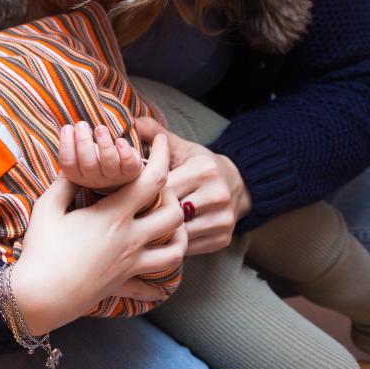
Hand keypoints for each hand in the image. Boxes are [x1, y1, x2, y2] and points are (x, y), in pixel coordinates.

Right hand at [10, 133, 186, 333]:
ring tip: (167, 224)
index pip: (151, 180)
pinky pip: (154, 284)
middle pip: (174, 213)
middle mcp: (130, 239)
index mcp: (112, 215)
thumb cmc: (41, 248)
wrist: (39, 294)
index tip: (160, 141)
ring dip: (178, 234)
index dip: (161, 156)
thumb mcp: (47, 207)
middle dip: (174, 194)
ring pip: (176, 250)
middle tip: (161, 186)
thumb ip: (65, 183)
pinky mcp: (124, 284)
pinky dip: (161, 278)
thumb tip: (74, 165)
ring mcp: (131, 264)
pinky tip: (156, 270)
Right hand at [57, 121, 143, 190]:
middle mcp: (95, 178)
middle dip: (83, 142)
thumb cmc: (94, 158)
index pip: (68, 163)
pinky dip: (125, 152)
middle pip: (88, 163)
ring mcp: (113, 176)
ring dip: (104, 144)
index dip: (66, 145)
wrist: (118, 173)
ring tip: (100, 128)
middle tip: (81, 124)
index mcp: (78, 175)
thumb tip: (66, 129)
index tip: (67, 127)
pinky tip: (119, 141)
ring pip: (109, 163)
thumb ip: (72, 145)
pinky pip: (129, 164)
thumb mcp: (80, 156)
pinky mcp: (131, 171)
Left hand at [136, 116, 251, 255]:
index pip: (163, 185)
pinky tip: (160, 238)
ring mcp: (222, 220)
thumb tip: (131, 121)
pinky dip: (173, 243)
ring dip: (160, 230)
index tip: (130, 193)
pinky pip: (189, 247)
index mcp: (204, 170)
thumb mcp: (182, 147)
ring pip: (178, 232)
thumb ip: (157, 135)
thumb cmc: (202, 165)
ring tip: (143, 226)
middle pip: (170, 209)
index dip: (144, 190)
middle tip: (131, 212)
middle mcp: (217, 195)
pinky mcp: (223, 239)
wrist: (240, 184)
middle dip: (150, 211)